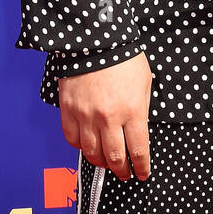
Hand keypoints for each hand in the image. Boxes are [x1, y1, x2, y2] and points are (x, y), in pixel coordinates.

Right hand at [58, 54, 152, 181]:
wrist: (96, 40)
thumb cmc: (124, 58)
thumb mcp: (145, 83)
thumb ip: (142, 109)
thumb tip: (140, 132)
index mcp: (132, 110)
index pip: (138, 150)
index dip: (141, 167)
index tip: (142, 173)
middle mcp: (108, 117)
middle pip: (114, 157)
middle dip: (122, 170)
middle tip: (125, 173)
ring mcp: (86, 115)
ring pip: (92, 153)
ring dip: (101, 162)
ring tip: (107, 163)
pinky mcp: (68, 110)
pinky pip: (72, 139)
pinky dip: (81, 147)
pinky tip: (88, 146)